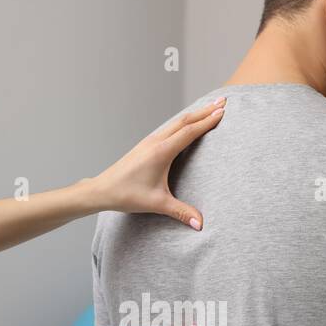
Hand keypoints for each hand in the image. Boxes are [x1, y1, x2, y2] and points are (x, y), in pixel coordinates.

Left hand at [83, 97, 226, 229]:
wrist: (102, 190)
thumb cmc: (126, 195)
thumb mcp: (157, 204)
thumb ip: (181, 212)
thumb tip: (201, 224)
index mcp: (161, 152)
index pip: (189, 131)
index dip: (208, 121)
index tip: (223, 112)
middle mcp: (156, 142)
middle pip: (184, 120)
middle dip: (205, 110)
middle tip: (223, 101)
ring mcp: (150, 141)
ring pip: (176, 121)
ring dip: (195, 113)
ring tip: (210, 107)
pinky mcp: (146, 145)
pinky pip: (169, 127)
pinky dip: (183, 121)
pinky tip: (188, 122)